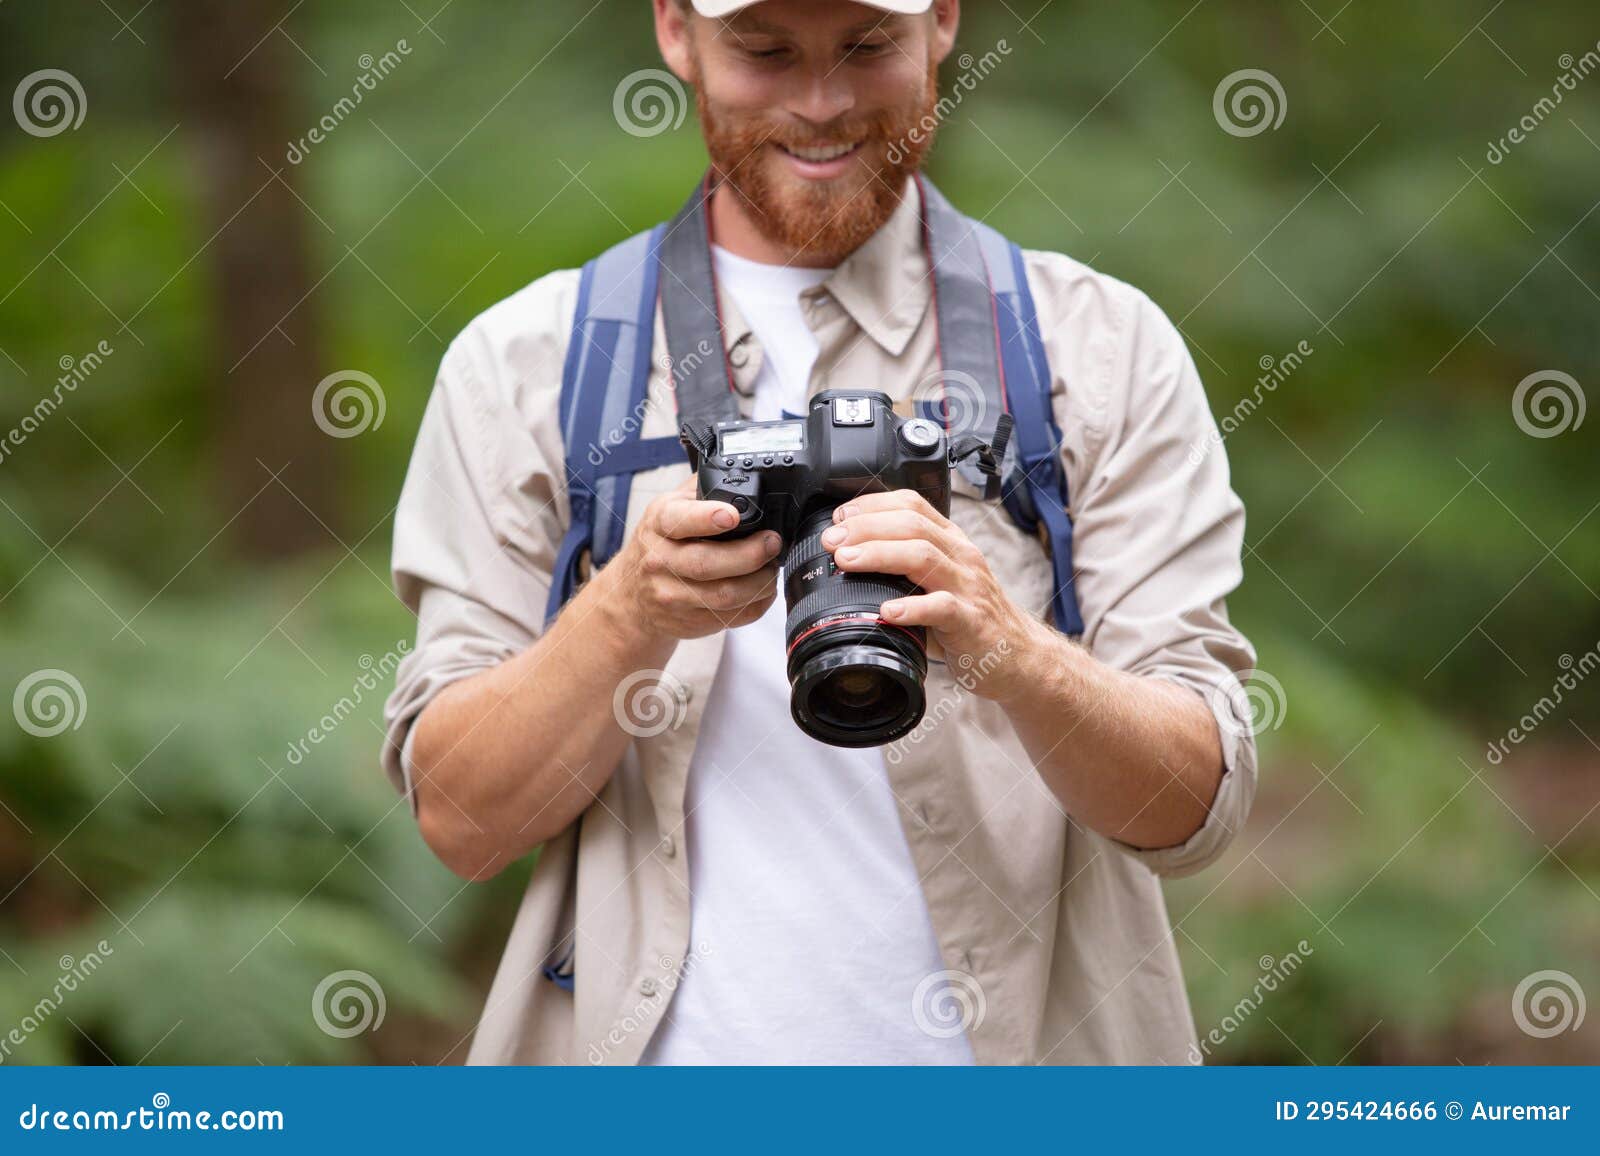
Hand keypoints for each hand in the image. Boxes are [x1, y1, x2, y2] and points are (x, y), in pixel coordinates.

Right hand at [607, 476, 781, 641]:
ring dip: (758, 582)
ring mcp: (672, 595)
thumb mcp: (669, 507)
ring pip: (723, 595)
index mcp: (658, 524)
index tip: (733, 515)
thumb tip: (740, 468)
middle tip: (773, 542)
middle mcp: (660, 561)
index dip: (707, 518)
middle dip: (749, 554)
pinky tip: (763, 589)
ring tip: (772, 567)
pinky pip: (730, 617)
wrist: (632, 594)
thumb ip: (701, 489)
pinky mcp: (688, 621)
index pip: (679, 520)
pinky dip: (756, 603)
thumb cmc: (659, 543)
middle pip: (707, 563)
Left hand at [820, 489, 1048, 700]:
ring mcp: (968, 587)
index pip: (912, 504)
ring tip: (847, 561)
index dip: (872, 505)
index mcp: (951, 542)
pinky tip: (887, 611)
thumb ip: (904, 568)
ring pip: (923, 557)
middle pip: (911, 525)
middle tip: (832, 541)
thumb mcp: (938, 582)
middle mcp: (960, 556)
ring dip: (879, 555)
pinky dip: (911, 607)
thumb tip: (847, 560)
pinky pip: (941, 608)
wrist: (1017, 655)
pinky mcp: (971, 620)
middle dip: (866, 527)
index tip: (840, 518)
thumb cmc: (970, 618)